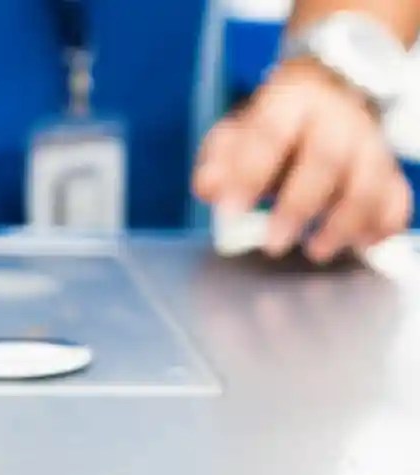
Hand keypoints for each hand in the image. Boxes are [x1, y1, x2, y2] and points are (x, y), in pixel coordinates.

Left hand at [194, 59, 412, 262]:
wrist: (331, 92)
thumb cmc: (274, 125)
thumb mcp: (237, 132)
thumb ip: (220, 160)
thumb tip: (209, 188)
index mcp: (291, 102)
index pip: (270, 134)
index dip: (249, 174)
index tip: (229, 213)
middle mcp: (337, 119)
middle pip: (326, 159)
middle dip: (298, 207)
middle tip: (272, 245)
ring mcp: (369, 144)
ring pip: (368, 182)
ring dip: (343, 224)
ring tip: (316, 251)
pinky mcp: (389, 170)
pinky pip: (397, 199)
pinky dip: (382, 226)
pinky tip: (359, 245)